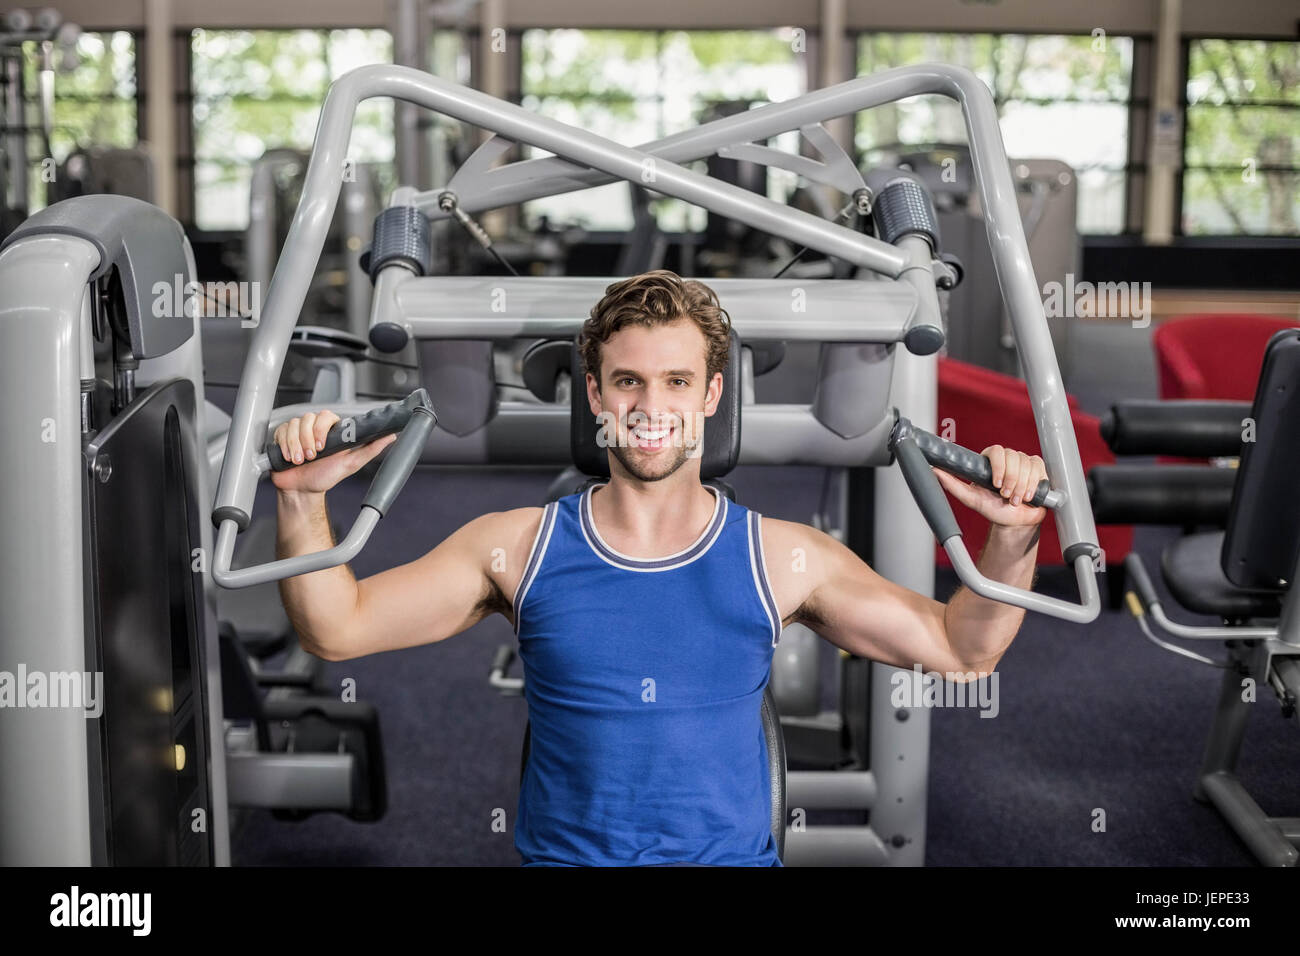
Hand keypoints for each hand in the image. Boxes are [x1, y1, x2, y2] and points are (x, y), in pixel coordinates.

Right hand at [268, 409, 397, 494]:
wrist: (301, 490)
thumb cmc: (325, 476)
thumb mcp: (351, 464)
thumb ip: (370, 449)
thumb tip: (391, 437)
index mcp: (331, 431)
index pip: (326, 416)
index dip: (321, 429)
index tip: (321, 446)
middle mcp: (314, 428)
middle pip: (308, 419)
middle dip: (308, 439)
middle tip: (312, 456)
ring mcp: (298, 431)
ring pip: (294, 425)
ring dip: (296, 446)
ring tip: (301, 461)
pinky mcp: (283, 436)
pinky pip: (281, 432)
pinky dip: (285, 447)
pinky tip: (290, 458)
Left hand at [932, 445, 1047, 527]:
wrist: (1014, 522)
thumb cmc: (993, 509)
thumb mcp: (971, 499)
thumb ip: (953, 485)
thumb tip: (934, 471)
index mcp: (990, 461)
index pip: (996, 451)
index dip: (999, 466)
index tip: (996, 484)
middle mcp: (1006, 458)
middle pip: (1014, 457)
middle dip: (1011, 481)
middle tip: (1006, 496)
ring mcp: (1022, 462)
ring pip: (1027, 464)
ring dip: (1022, 486)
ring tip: (1015, 499)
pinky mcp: (1037, 468)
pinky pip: (1038, 468)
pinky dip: (1033, 485)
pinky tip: (1028, 496)